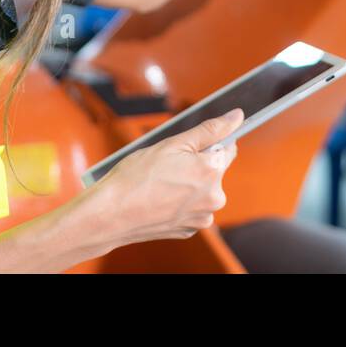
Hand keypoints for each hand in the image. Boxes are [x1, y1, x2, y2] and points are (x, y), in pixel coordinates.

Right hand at [92, 108, 242, 243]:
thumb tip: (236, 116)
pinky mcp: (189, 229)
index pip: (228, 148)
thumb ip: (209, 129)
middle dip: (197, 164)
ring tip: (160, 183)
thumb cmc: (135, 178)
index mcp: (212, 172)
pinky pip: (191, 208)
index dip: (210, 141)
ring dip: (189, 184)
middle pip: (214, 171)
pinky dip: (180, 202)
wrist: (109, 216)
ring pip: (202, 191)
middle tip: (167, 164)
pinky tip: (160, 198)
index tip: (192, 143)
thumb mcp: (172, 144)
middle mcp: (214, 197)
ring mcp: (202, 217)